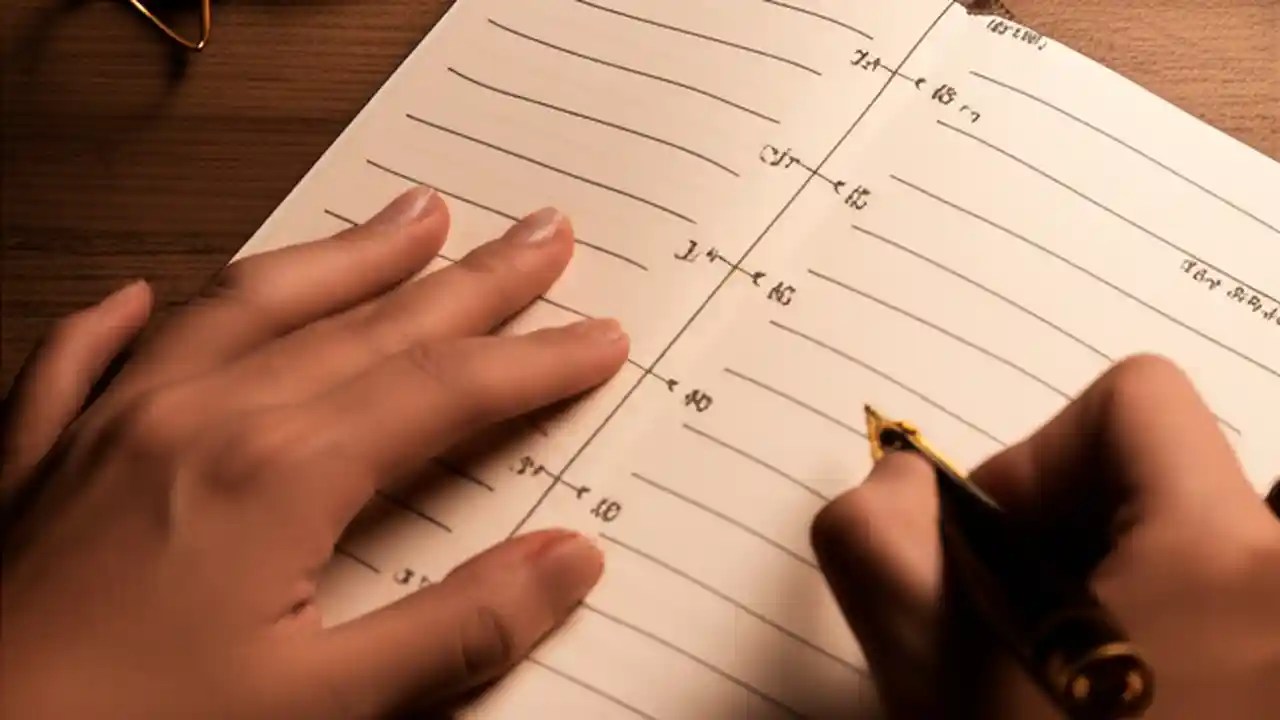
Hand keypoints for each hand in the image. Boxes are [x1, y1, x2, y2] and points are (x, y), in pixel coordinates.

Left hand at [1, 188, 628, 718]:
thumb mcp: (319, 713)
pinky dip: (125, 319)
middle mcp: (198, 419)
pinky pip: (83, 357)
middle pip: (368, 326)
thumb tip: (566, 562)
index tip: (595, 337)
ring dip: (340, 260)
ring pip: (247, 308)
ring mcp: (111, 426)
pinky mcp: (39, 461)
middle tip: (538, 233)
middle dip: (470, 281)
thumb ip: (454, 630)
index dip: (533, 362)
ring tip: (408, 217)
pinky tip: (145, 296)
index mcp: (274, 474)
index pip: (443, 392)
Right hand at [813, 356, 1279, 718]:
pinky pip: (1233, 611)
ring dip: (1124, 598)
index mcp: (1230, 565)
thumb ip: (881, 548)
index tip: (991, 562)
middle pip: (1173, 481)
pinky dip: (1174, 639)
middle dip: (1077, 543)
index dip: (1032, 459)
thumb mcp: (943, 692)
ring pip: (1202, 554)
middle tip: (1029, 645)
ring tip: (1080, 691)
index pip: (1131, 402)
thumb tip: (902, 484)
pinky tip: (1133, 705)